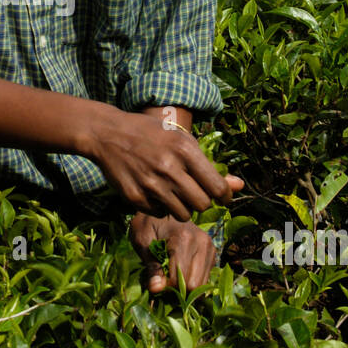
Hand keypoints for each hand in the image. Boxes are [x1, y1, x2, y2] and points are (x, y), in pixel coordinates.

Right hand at [84, 106, 243, 218]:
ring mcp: (151, 185)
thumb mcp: (181, 141)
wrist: (108, 134)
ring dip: (183, 207)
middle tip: (194, 192)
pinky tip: (154, 191)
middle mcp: (169, 168)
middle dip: (202, 201)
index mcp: (184, 150)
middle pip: (202, 204)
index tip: (222, 197)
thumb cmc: (150, 134)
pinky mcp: (135, 197)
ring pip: (183, 214)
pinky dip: (161, 207)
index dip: (225, 196)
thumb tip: (239, 186)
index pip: (217, 187)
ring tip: (174, 192)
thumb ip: (209, 166)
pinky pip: (160, 213)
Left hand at [129, 211, 217, 294]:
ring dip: (186, 286)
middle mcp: (202, 243)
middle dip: (177, 289)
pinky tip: (180, 271)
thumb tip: (156, 290)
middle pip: (195, 285)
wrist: (162, 207)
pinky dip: (193, 280)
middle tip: (163, 281)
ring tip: (171, 275)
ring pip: (203, 285)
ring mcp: (210, 247)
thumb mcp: (142, 241)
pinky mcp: (212, 252)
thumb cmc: (147, 223)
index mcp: (184, 239)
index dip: (166, 287)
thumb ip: (151, 266)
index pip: (181, 278)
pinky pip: (205, 278)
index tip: (154, 283)